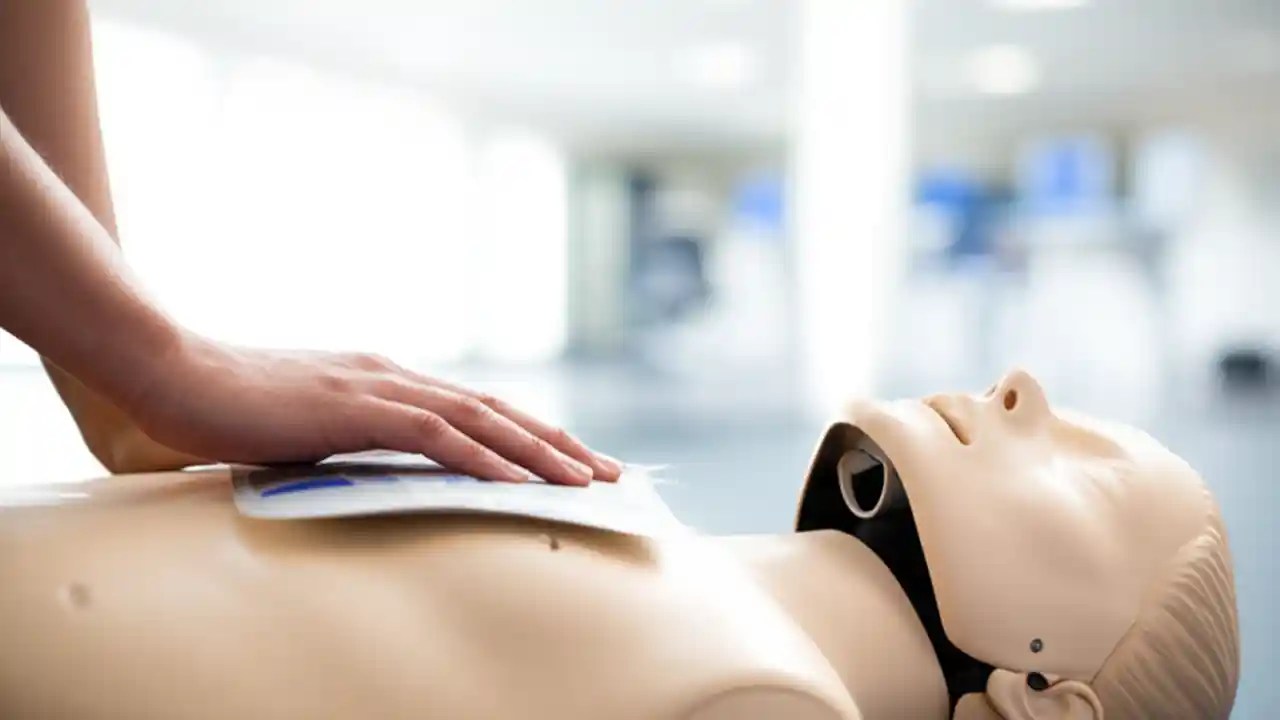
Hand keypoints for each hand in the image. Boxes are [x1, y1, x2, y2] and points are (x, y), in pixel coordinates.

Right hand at [120, 333, 620, 485]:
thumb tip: (386, 468)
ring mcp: (380, 387)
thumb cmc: (234, 406)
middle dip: (557, 442)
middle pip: (497, 409)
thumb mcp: (311, 425)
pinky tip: (519, 480)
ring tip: (584, 479)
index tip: (570, 459)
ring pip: (481, 419)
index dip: (529, 434)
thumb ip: (354, 439)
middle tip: (607, 471)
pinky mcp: (357, 407)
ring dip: (538, 451)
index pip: (476, 408)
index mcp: (388, 380)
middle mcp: (397, 376)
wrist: (176, 375)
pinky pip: (437, 436)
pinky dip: (484, 457)